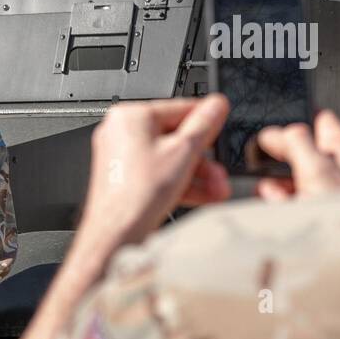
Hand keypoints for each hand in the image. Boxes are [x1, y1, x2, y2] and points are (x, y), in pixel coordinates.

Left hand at [79, 95, 230, 249]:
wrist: (117, 234)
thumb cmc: (138, 194)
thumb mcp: (184, 152)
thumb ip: (205, 125)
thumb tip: (216, 104)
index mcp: (130, 116)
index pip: (179, 108)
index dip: (206, 123)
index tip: (222, 131)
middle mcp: (120, 131)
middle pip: (175, 137)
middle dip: (203, 159)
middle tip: (219, 172)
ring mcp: (119, 155)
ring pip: (168, 158)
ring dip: (196, 174)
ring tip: (216, 189)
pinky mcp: (123, 176)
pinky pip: (157, 172)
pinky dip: (178, 182)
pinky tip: (202, 195)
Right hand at [254, 110, 339, 200]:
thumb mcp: (317, 170)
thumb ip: (297, 144)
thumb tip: (278, 131)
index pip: (325, 122)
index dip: (302, 112)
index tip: (281, 110)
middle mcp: (336, 173)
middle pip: (304, 148)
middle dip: (283, 147)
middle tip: (265, 144)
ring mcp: (322, 196)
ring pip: (294, 174)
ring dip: (277, 173)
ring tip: (264, 172)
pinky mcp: (309, 215)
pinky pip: (288, 197)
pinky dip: (276, 194)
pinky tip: (270, 195)